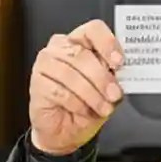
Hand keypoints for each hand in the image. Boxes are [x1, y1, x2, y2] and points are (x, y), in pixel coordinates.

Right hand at [28, 19, 125, 155]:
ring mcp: (45, 64)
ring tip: (102, 107)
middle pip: (82, 54)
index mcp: (81, 42)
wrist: (67, 131)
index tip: (118, 62)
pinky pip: (59, 91)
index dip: (107, 44)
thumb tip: (123, 72)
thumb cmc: (87, 106)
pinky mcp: (37, 84)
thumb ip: (114, 75)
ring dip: (91, 94)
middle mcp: (60, 48)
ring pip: (70, 74)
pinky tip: (83, 110)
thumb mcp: (107, 89)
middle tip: (114, 94)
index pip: (93, 30)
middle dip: (102, 78)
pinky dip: (76, 104)